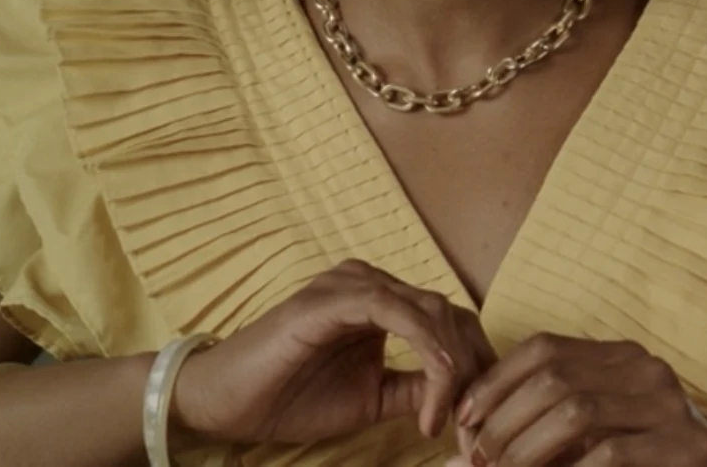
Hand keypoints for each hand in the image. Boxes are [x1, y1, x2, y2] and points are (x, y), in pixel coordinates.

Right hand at [170, 259, 495, 446]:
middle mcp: (371, 282)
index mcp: (382, 301)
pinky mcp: (331, 300)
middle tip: (468, 423)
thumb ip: (414, 389)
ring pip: (430, 310)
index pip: (451, 321)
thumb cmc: (291, 395)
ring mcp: (351, 285)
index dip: (476, 366)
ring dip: (451, 366)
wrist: (228, 401)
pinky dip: (425, 348)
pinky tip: (435, 381)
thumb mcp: (371, 398)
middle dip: (471, 369)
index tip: (478, 417)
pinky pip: (395, 311)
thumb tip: (463, 396)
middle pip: (450, 314)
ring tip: (442, 417)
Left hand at [450, 334, 706, 466]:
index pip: (544, 348)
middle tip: (479, 459)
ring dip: (528, 449)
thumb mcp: (588, 431)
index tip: (464, 418)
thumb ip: (542, 420)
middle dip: (504, 421)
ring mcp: (670, 405)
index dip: (496, 380)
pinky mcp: (686, 446)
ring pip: (576, 411)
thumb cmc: (636, 461)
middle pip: (553, 378)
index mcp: (621, 354)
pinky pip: (611, 454)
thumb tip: (466, 438)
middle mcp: (647, 368)